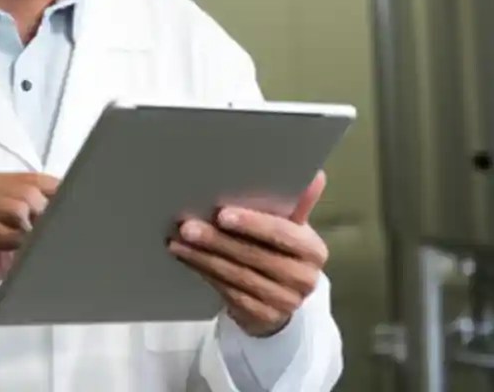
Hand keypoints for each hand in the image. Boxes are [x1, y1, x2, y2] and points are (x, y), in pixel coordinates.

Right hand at [0, 172, 59, 317]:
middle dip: (45, 218)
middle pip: (28, 193)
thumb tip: (74, 208)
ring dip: (31, 232)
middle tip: (49, 239)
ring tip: (30, 248)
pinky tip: (18, 254)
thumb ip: (35, 213)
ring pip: (16, 208)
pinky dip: (15, 243)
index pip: (36, 179)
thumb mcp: (16, 231)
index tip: (72, 218)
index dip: (59, 198)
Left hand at [169, 171, 328, 336]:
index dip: (253, 224)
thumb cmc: (280, 251)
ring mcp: (284, 302)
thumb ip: (296, 204)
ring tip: (179, 241)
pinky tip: (188, 260)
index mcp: (313, 250)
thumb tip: (315, 176)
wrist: (280, 297)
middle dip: (218, 240)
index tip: (222, 214)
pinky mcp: (263, 318)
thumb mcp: (290, 227)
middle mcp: (304, 278)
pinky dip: (205, 274)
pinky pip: (229, 293)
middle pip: (255, 256)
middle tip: (188, 226)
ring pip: (238, 276)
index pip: (283, 233)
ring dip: (204, 257)